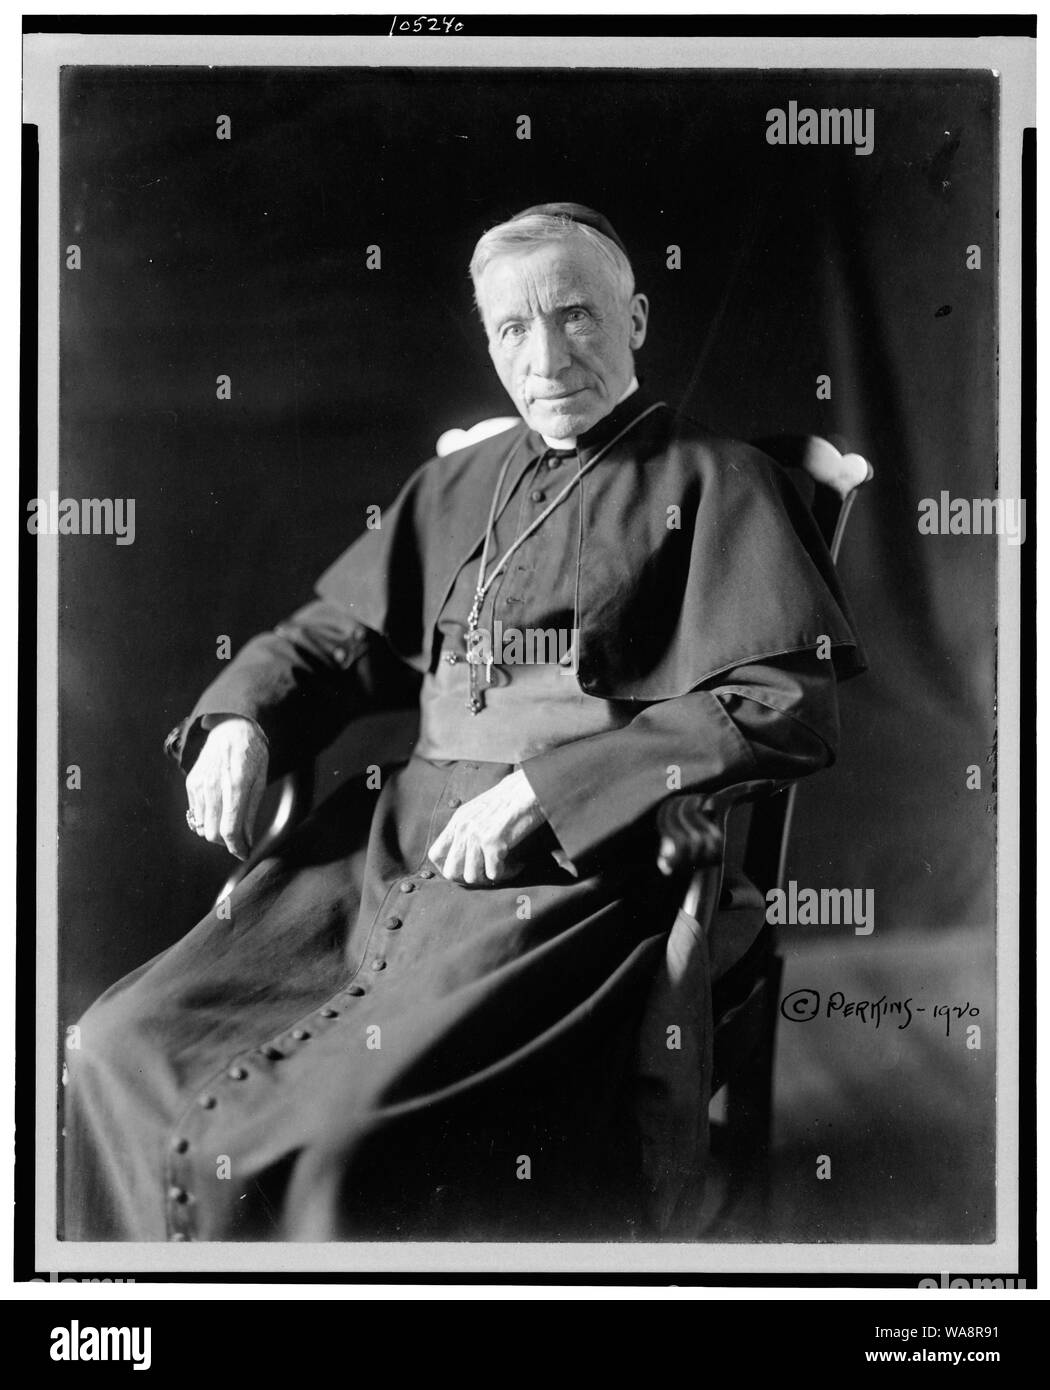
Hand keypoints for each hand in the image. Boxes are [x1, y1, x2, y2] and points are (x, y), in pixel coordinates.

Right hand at [185, 717, 268, 859]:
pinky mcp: (191, 784)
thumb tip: (247, 840)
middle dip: (225, 842)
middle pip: (212, 833)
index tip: (243, 853)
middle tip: (238, 839)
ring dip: (214, 833)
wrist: (231, 728)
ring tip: (228, 826)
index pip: (230, 829)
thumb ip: (251, 813)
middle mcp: (213, 787)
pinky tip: (218, 813)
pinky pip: (194, 814)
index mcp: (236, 786)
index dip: (236, 847)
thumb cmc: (251, 753)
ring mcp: (199, 785)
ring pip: (201, 826)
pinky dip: (205, 820)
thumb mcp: (260, 781)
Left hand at [428, 769, 545, 884]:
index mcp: (457, 821)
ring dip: (489, 878)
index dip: (447, 867)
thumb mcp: (478, 811)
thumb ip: (466, 829)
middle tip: (485, 873)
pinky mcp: (493, 844)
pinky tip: (516, 864)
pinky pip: (494, 875)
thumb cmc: (510, 801)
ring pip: (471, 877)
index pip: (435, 854)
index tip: (463, 870)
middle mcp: (463, 829)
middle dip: (467, 878)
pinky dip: (507, 874)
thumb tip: (462, 854)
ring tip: (504, 867)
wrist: (529, 790)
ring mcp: (476, 836)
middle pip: (450, 872)